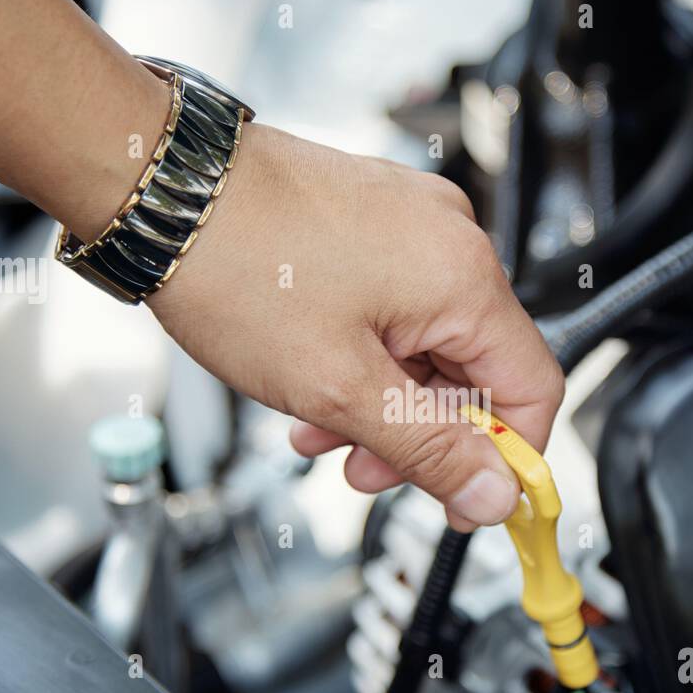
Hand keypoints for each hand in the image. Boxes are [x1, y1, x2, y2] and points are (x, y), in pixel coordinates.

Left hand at [148, 123, 564, 529]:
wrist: (160, 189)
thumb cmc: (237, 267)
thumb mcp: (339, 387)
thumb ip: (428, 448)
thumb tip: (494, 492)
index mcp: (463, 277)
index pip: (532, 388)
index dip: (506, 460)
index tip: (470, 502)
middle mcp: (449, 241)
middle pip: (475, 370)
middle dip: (423, 435)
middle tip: (365, 471)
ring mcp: (409, 226)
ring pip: (427, 346)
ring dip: (382, 403)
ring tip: (317, 430)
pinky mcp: (372, 223)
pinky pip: (393, 310)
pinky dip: (363, 358)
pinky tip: (312, 387)